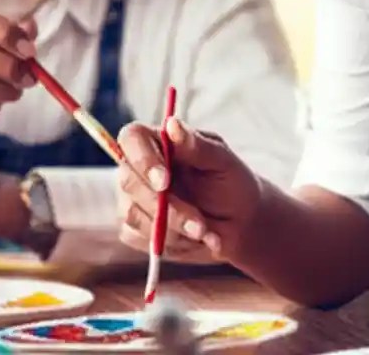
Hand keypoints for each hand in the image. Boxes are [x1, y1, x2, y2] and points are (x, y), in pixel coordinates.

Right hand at [116, 119, 261, 262]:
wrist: (240, 223)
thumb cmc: (232, 184)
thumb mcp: (223, 162)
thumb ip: (197, 145)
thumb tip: (172, 124)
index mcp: (158, 142)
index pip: (131, 139)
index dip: (142, 159)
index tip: (164, 182)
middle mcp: (140, 168)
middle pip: (128, 182)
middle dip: (166, 208)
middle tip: (199, 224)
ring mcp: (134, 199)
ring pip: (133, 215)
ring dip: (172, 229)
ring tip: (205, 233)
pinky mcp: (135, 228)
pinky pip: (139, 239)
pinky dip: (170, 244)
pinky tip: (195, 240)